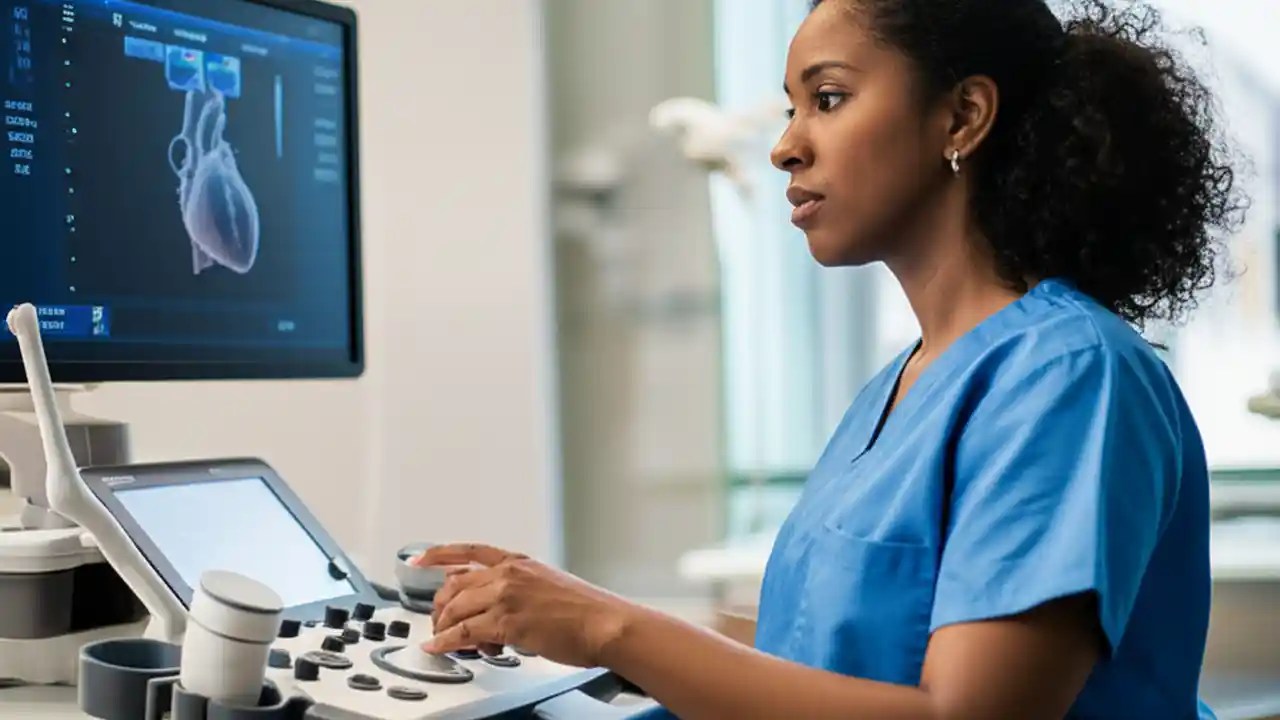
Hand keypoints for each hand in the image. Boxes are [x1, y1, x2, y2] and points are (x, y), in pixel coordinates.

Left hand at [412, 543, 633, 667]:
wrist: (605, 624)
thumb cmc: (587, 612)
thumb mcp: (549, 588)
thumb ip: (519, 593)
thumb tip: (497, 615)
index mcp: (519, 562)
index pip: (469, 551)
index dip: (439, 554)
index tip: (419, 559)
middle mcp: (509, 573)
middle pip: (454, 585)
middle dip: (440, 606)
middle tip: (438, 623)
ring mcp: (506, 595)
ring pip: (455, 608)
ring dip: (443, 627)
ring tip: (443, 641)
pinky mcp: (506, 620)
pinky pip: (463, 631)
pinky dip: (445, 641)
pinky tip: (439, 647)